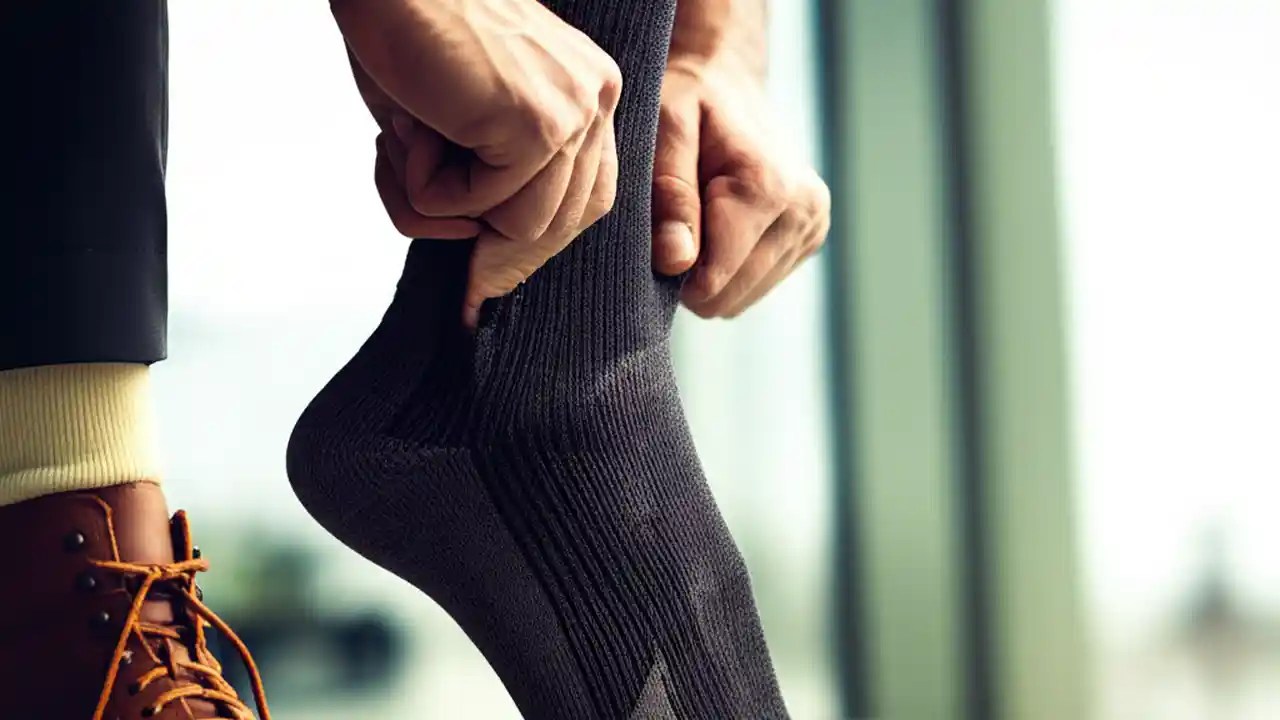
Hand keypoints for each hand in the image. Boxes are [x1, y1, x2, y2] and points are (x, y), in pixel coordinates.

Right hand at [332, 0, 622, 326]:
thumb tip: (480, 278)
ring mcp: (573, 111)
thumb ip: (483, 186)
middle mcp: (595, 97)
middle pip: (565, 221)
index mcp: (585, 91)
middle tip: (455, 276)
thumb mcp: (455, 124)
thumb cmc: (403, 36)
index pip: (585, 196)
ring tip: (409, 142)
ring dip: (445, 204)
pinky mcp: (538, 125)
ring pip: (522, 225)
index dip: (532, 243)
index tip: (485, 283)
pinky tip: (411, 127)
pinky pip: (483, 207)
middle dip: (502, 256)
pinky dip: (429, 187)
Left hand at [651, 61, 830, 317]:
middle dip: (691, 273)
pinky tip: (720, 225)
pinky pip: (756, 285)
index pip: (714, 279)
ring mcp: (813, 227)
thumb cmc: (688, 102)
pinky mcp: (812, 236)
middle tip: (672, 225)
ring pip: (742, 297)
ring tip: (698, 219)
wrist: (727, 81)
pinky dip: (731, 267)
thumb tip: (676, 261)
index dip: (673, 272)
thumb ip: (671, 195)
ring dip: (711, 271)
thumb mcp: (666, 131)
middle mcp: (804, 212)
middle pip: (729, 295)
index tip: (656, 236)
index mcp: (768, 189)